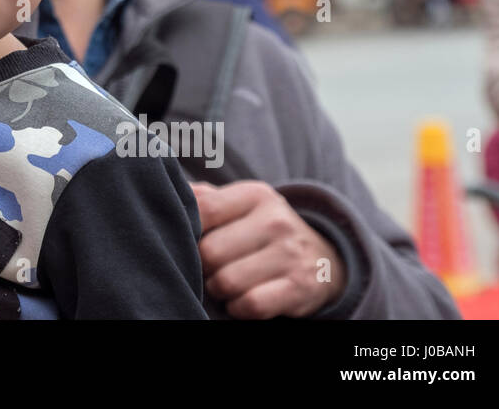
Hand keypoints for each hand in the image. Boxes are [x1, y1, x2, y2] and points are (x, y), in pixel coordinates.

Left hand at [191, 180, 345, 318]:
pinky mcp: (301, 287)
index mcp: (256, 195)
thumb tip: (172, 191)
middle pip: (210, 252)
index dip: (188, 231)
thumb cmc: (264, 231)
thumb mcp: (242, 205)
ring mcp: (291, 255)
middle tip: (209, 269)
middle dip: (203, 266)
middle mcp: (276, 221)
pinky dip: (238, 308)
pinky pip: (250, 305)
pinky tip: (241, 300)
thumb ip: (206, 198)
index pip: (204, 209)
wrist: (326, 259)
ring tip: (225, 284)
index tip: (190, 240)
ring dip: (218, 290)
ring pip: (226, 282)